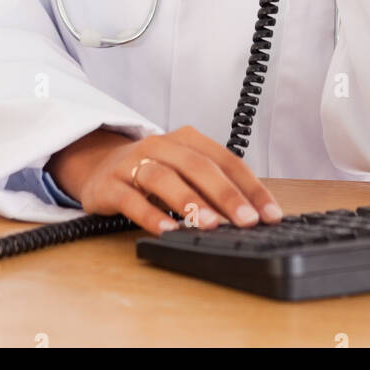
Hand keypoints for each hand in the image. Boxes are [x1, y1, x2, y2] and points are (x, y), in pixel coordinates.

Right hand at [48, 125, 283, 235]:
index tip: (269, 214)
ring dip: (189, 201)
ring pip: (164, 178)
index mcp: (186, 140)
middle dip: (225, 194)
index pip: (225, 160)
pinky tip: (167, 230)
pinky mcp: (110, 185)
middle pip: (197, 166)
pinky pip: (130, 199)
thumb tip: (252, 214)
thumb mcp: (183, 170)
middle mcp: (160, 146)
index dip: (249, 186)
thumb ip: (212, 186)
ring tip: (210, 225)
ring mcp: (133, 164)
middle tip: (246, 220)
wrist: (99, 166)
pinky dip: (150, 215)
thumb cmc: (152, 171)